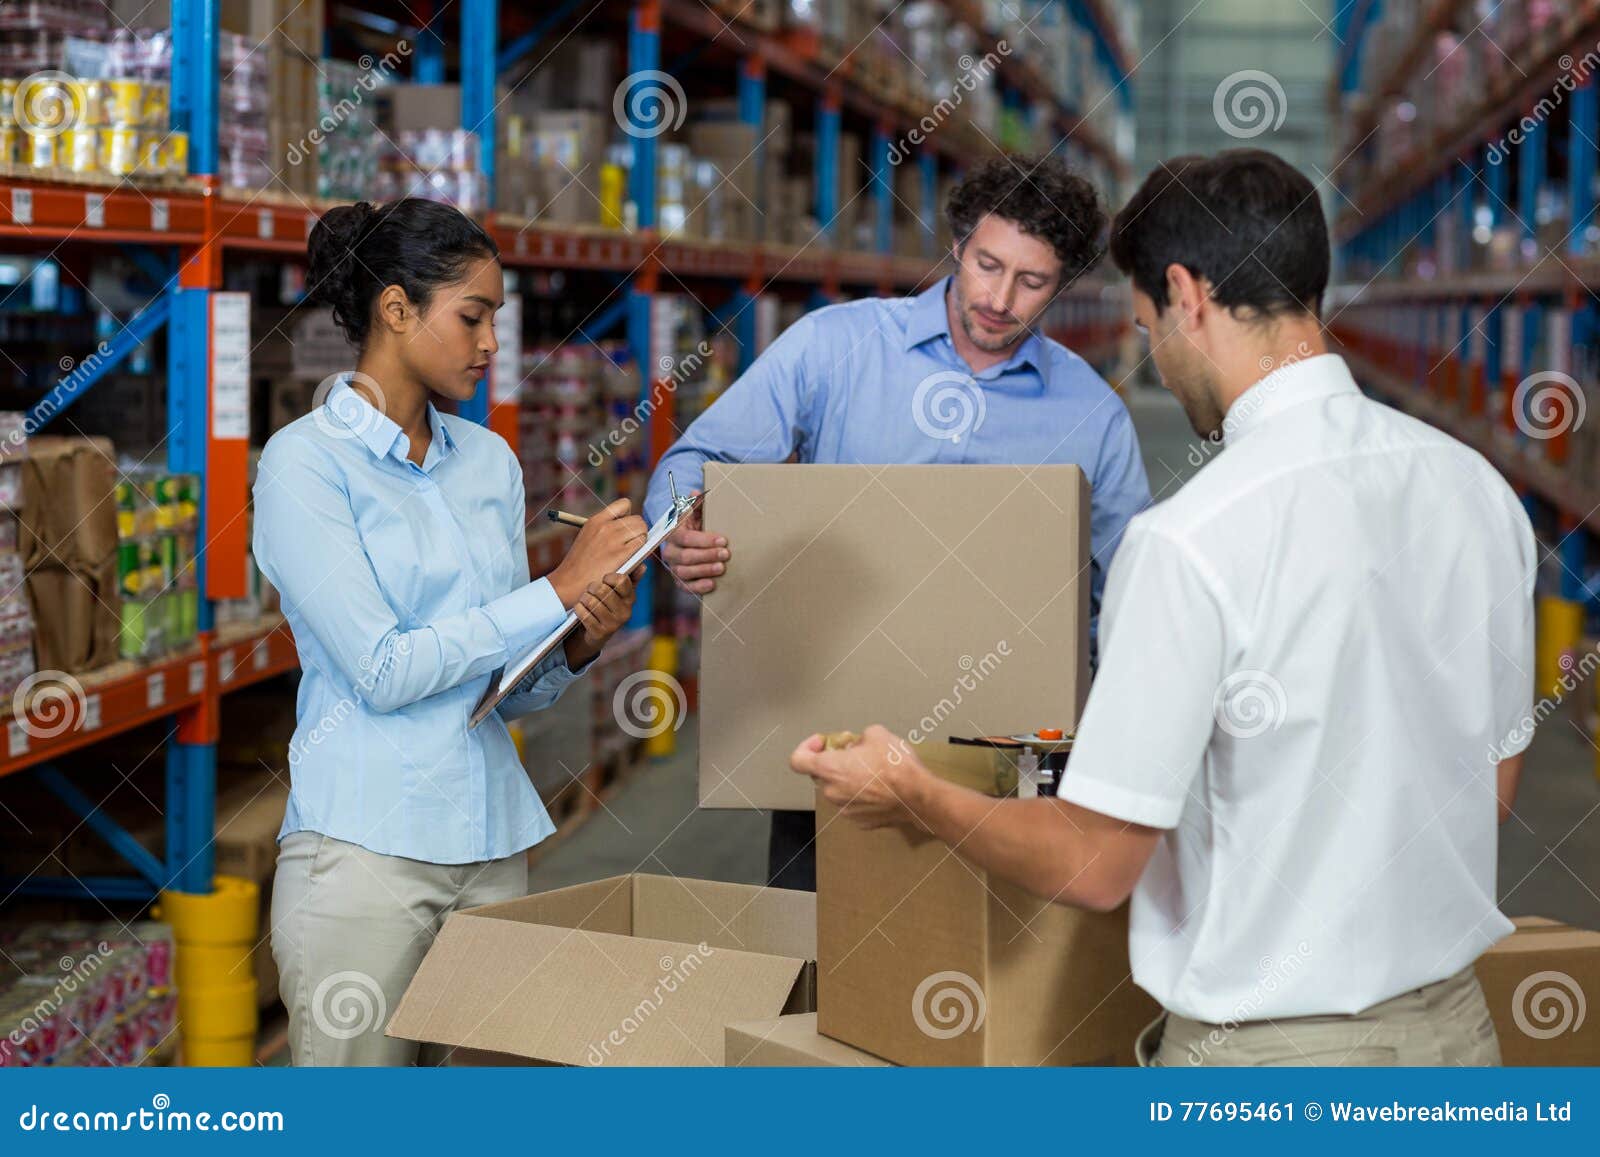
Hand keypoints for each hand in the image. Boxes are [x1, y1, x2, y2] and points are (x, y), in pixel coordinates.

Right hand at [549, 497, 647, 608]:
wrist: (567, 584)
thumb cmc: (579, 566)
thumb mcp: (588, 539)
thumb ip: (608, 532)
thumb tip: (633, 531)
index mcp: (596, 521)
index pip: (624, 505)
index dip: (629, 517)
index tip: (626, 530)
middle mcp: (605, 526)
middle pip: (638, 520)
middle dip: (639, 532)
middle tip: (632, 546)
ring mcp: (613, 539)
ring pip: (643, 531)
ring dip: (642, 542)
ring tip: (632, 554)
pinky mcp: (620, 554)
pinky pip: (642, 544)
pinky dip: (642, 552)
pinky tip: (632, 560)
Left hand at [565, 572, 634, 666]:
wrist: (596, 634)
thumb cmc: (607, 607)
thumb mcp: (619, 594)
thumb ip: (630, 579)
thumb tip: (643, 566)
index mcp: (630, 600)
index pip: (622, 581)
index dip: (609, 577)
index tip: (604, 579)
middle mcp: (625, 613)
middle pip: (603, 590)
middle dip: (592, 587)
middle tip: (590, 589)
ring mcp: (613, 624)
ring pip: (591, 602)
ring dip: (584, 598)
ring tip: (584, 599)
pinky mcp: (600, 633)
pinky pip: (584, 614)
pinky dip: (579, 609)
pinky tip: (581, 608)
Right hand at [661, 495, 728, 594]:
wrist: (688, 541)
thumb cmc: (695, 525)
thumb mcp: (696, 513)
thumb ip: (697, 503)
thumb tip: (696, 492)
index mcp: (673, 533)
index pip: (686, 538)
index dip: (705, 540)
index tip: (723, 540)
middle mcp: (670, 551)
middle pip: (686, 556)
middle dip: (708, 555)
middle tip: (726, 554)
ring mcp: (674, 567)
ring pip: (685, 572)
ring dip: (705, 570)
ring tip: (721, 567)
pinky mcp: (679, 581)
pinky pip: (685, 587)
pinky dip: (698, 587)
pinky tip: (712, 584)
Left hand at [789, 724, 929, 829]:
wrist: (917, 797)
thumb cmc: (895, 766)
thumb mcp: (877, 733)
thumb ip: (858, 738)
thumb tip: (858, 745)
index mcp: (829, 769)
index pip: (798, 760)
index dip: (807, 747)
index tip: (822, 742)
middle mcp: (831, 792)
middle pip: (821, 774)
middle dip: (834, 761)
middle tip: (854, 752)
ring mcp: (845, 810)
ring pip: (838, 790)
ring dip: (848, 779)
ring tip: (871, 770)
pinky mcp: (859, 821)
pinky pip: (853, 804)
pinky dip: (860, 794)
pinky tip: (879, 787)